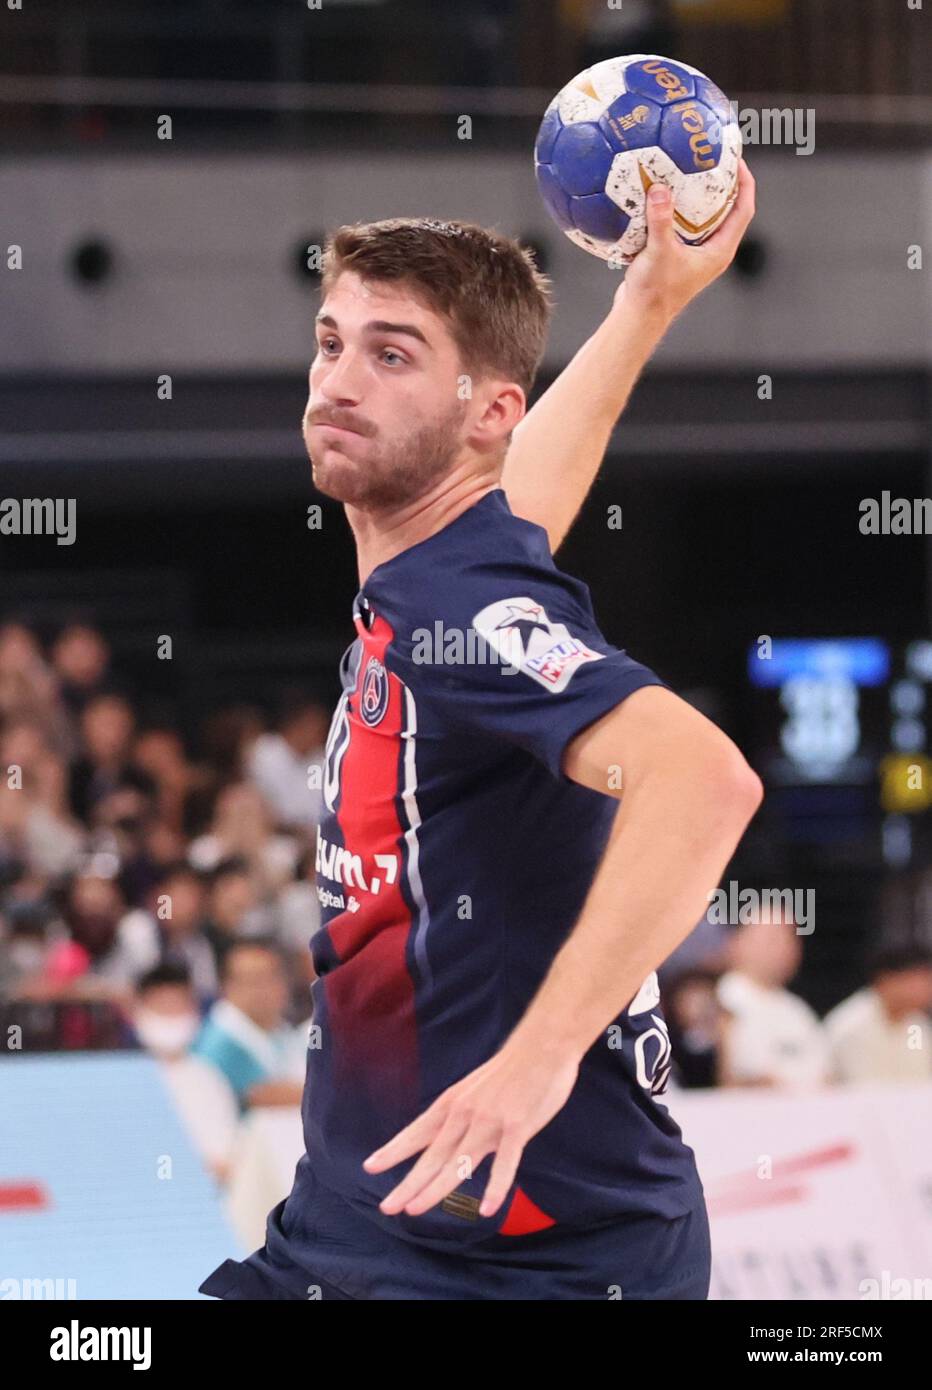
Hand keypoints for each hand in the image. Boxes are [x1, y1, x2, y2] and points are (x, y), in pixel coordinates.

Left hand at [362, 1039, 579, 1218]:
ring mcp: (490, 1123)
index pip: (417, 1132)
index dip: (394, 1151)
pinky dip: (495, 1188)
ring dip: (435, 1189)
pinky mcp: (517, 1129)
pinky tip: (486, 1209)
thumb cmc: (510, 1069)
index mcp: (453, 1103)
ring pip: (458, 1164)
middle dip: (408, 1183)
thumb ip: (462, 1114)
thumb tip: (448, 1135)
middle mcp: (465, 1115)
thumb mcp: (473, 1088)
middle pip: (432, 1156)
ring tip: (415, 1210)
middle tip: (387, 1206)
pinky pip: (505, 1165)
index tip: (370, 1167)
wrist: (542, 1047)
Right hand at [616, 156, 755, 322]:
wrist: (638, 316)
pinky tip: (663, 193)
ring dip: (699, 195)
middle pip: (727, 210)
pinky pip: (684, 225)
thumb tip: (659, 189)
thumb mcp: (659, 252)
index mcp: (719, 251)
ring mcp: (696, 254)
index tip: (738, 160)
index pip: (743, 210)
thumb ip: (661, 221)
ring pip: (704, 217)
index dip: (745, 183)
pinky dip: (678, 208)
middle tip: (712, 158)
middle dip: (722, 183)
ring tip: (688, 169)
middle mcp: (712, 251)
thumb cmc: (654, 291)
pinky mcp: (678, 255)